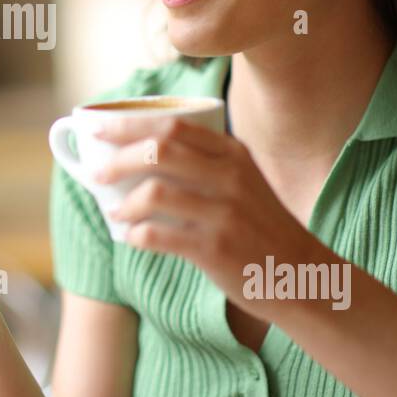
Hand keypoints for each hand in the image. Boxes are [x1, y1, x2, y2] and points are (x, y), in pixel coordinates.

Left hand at [92, 116, 331, 321]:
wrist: (300, 273)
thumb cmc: (260, 225)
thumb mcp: (243, 181)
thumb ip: (205, 163)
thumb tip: (140, 151)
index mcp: (232, 153)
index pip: (173, 125)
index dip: (128, 124)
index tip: (96, 127)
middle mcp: (229, 176)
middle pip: (159, 151)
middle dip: (118, 158)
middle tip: (96, 173)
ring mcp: (224, 212)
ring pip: (154, 192)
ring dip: (124, 202)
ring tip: (114, 211)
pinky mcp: (215, 248)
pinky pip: (159, 235)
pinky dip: (136, 234)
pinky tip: (131, 237)